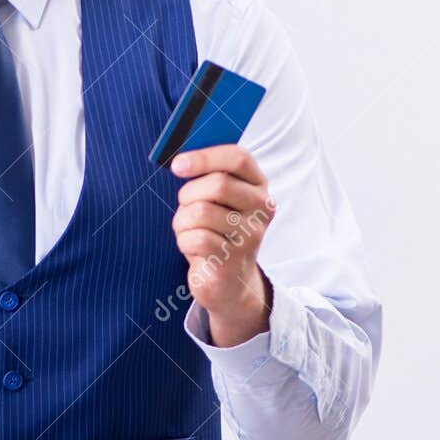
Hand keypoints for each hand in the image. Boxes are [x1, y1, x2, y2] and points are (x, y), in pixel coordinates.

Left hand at [168, 144, 275, 346]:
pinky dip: (183, 241)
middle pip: (218, 184)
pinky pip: (196, 238)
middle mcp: (262, 208)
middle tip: (185, 206)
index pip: (239, 158)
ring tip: (189, 230)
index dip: (205, 157)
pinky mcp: (234, 259)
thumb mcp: (219, 201)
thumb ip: (208, 176)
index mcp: (258, 185)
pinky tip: (192, 247)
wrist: (230, 282)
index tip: (177, 164)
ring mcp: (251, 235)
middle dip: (189, 194)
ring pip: (201, 212)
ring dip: (183, 221)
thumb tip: (181, 159)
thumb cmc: (217, 231)